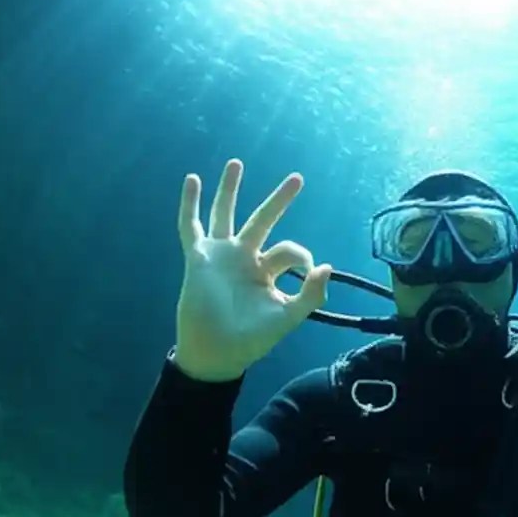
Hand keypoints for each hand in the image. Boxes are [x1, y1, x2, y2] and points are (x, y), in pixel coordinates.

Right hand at [172, 159, 331, 380]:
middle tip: (298, 178)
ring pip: (226, 214)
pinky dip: (190, 204)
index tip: (309, 273)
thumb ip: (311, 295)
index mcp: (268, 271)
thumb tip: (327, 267)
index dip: (303, 256)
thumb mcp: (288, 317)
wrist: (216, 353)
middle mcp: (246, 258)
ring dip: (230, 189)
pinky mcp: (199, 258)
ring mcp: (221, 255)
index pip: (290, 250)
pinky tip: (192, 180)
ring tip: (236, 163)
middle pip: (264, 219)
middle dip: (280, 199)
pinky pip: (191, 226)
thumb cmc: (251, 339)